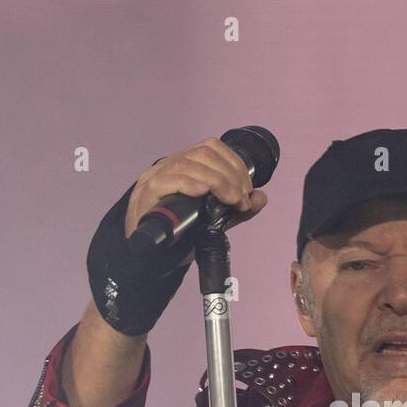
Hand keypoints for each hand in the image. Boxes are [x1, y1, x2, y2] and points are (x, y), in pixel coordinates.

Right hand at [124, 137, 270, 265]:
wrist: (152, 259)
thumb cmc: (180, 236)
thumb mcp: (214, 219)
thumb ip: (236, 209)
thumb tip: (261, 197)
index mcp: (184, 166)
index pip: (210, 147)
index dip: (234, 163)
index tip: (246, 188)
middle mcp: (168, 166)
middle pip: (201, 153)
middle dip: (229, 174)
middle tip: (241, 199)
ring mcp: (154, 178)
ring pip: (186, 164)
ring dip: (216, 180)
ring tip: (231, 200)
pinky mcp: (145, 196)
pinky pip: (165, 181)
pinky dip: (187, 183)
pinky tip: (202, 192)